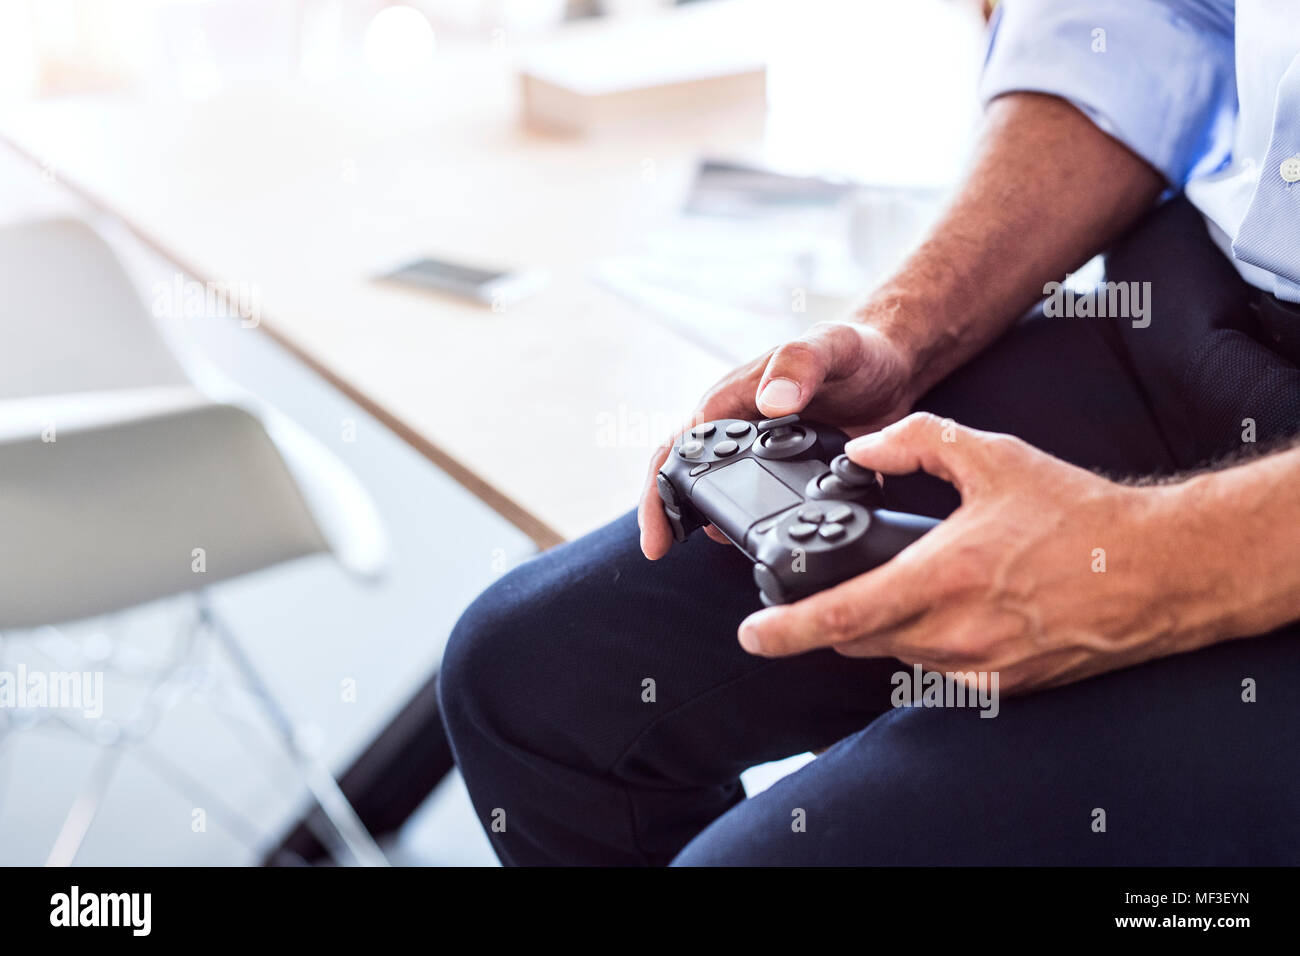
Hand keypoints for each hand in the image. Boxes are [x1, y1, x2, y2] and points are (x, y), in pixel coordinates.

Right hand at [638, 321, 916, 558]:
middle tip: (663, 550)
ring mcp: (763, 455)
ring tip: (734, 550)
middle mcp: (738, 430)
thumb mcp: (829, 346)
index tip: (656, 534)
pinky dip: (763, 526)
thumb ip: (798, 365)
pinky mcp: (792, 473)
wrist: (891, 364)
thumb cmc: (854, 348)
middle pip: (686, 478)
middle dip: (669, 515)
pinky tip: (772, 546)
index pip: (678, 448)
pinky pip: (767, 507)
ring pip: (723, 497)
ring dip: (718, 524)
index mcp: (731, 401)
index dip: (659, 491)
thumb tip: (769, 402)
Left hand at [736, 413, 1234, 694]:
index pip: (843, 617)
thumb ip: (918, 443)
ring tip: (900, 590)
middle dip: (832, 620)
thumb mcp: (994, 457)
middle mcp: (957, 632)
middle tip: (831, 590)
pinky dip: (926, 645)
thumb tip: (863, 448)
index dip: (786, 631)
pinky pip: (939, 673)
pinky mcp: (1005, 687)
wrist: (1158, 569)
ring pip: (896, 657)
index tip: (749, 636)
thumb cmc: (1079, 513)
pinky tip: (951, 612)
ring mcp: (981, 668)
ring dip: (882, 629)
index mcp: (944, 577)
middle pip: (859, 641)